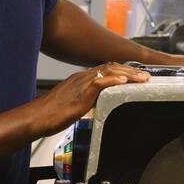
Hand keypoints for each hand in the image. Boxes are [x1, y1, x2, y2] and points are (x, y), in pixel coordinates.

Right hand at [31, 63, 149, 138]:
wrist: (37, 117)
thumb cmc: (51, 113)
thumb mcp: (73, 104)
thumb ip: (86, 101)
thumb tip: (95, 105)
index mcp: (80, 79)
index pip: (105, 69)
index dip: (122, 70)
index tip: (135, 75)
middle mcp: (82, 77)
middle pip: (110, 67)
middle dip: (130, 70)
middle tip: (145, 76)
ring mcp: (81, 83)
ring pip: (108, 71)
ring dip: (128, 73)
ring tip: (142, 78)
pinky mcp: (81, 92)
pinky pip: (99, 82)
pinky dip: (113, 79)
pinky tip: (124, 80)